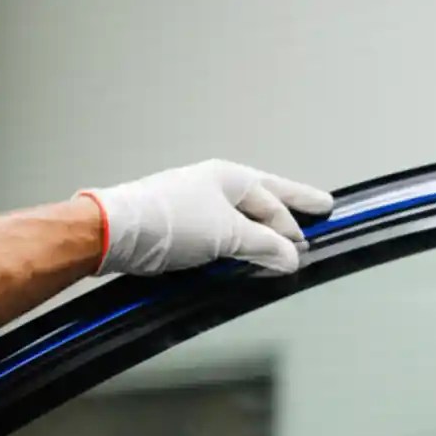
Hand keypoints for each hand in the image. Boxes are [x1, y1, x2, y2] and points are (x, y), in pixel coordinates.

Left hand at [78, 160, 333, 275]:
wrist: (114, 232)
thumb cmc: (174, 223)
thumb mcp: (229, 235)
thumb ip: (266, 246)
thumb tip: (293, 258)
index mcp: (231, 177)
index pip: (275, 202)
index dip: (295, 225)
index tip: (309, 247)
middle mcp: (215, 185)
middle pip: (264, 199)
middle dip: (291, 208)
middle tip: (321, 208)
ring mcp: (197, 203)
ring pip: (242, 216)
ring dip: (263, 230)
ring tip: (283, 243)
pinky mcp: (181, 225)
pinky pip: (223, 231)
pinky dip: (239, 242)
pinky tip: (244, 254)